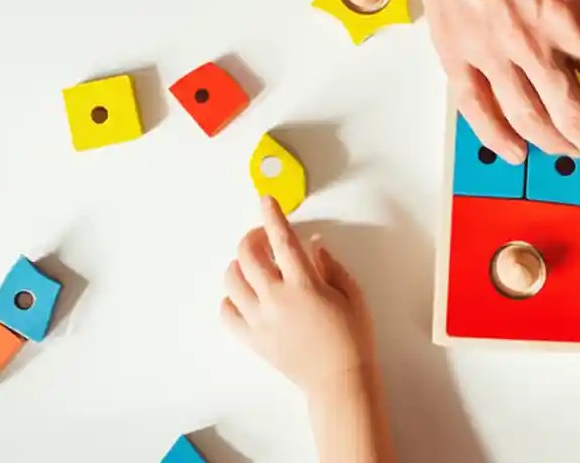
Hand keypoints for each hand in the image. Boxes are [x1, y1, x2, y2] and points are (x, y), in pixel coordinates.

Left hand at [221, 197, 375, 395]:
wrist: (338, 380)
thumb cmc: (352, 337)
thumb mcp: (353, 295)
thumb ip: (331, 266)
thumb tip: (312, 246)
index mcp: (305, 285)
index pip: (283, 241)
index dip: (273, 216)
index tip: (266, 200)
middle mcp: (277, 299)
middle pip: (248, 255)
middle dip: (252, 236)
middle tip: (264, 236)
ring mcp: (259, 320)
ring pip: (231, 280)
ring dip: (240, 265)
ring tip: (256, 266)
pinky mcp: (251, 339)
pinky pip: (226, 312)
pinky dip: (232, 298)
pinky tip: (247, 296)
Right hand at [388, 0, 579, 164]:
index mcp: (575, 19)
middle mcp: (535, 44)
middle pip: (575, 118)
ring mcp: (492, 53)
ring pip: (530, 123)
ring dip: (555, 145)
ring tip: (568, 150)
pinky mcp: (457, 53)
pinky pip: (479, 111)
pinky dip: (500, 138)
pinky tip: (516, 151)